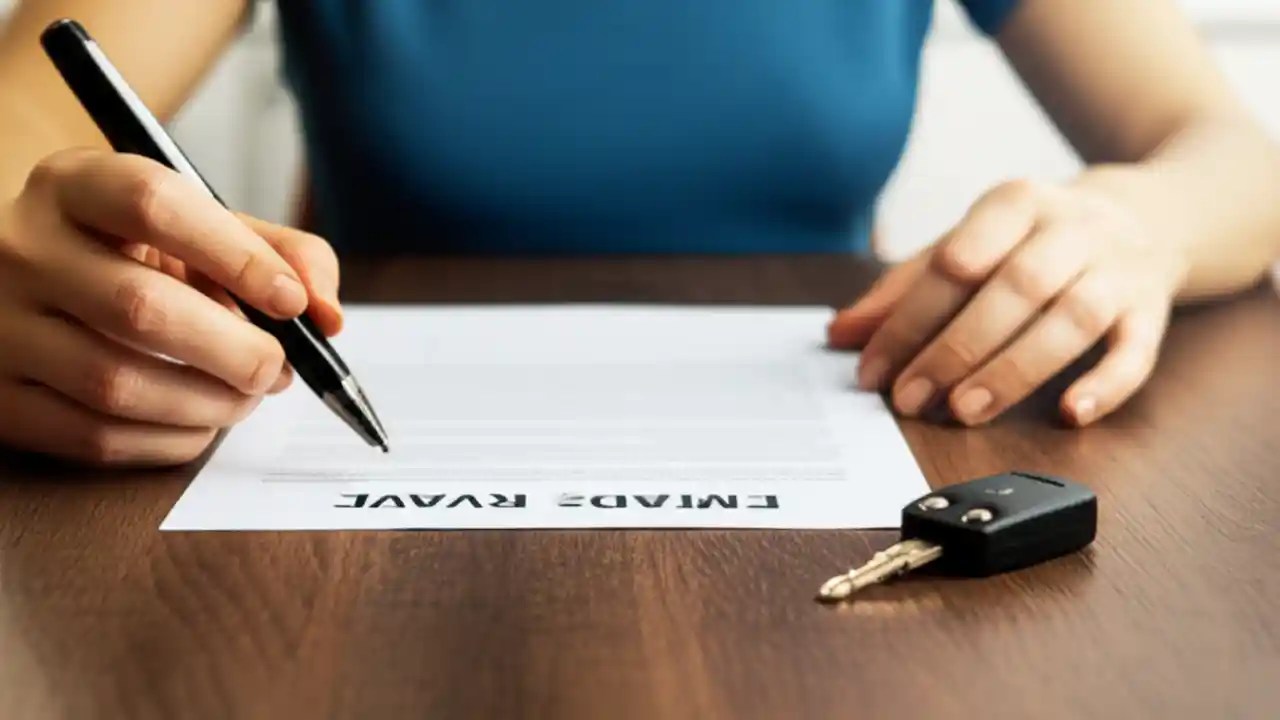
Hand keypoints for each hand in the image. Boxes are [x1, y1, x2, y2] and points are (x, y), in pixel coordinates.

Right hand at [0, 148, 342, 465]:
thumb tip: (328, 316)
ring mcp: (0, 326)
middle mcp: (23, 247)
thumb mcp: (198, 229)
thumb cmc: (132, 257)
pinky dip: (170, 440)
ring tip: (246, 396)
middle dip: (236, 351)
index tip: (292, 302)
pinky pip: (96, 437)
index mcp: (75, 185)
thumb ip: (279, 253)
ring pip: (119, 383)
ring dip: (209, 405)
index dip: (238, 256)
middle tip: (278, 368)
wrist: (20, 293)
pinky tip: (199, 423)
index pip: (154, 203)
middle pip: (141, 307)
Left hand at [828, 179, 1188, 425]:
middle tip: (911, 398)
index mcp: (1015, 204)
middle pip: (1015, 287)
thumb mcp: (969, 245)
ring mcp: (1119, 268)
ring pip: (1072, 319)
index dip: (908, 318)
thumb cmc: (1032, 240)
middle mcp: (1072, 228)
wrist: (1147, 216)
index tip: (871, 369)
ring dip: (1015, 370)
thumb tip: (841, 332)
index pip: (956, 260)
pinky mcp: (1152, 311)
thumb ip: (905, 288)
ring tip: (965, 411)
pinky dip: (1106, 384)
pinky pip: (1138, 350)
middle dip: (956, 348)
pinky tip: (1069, 412)